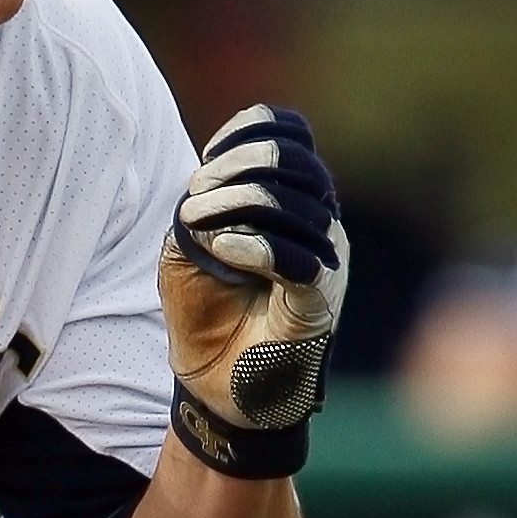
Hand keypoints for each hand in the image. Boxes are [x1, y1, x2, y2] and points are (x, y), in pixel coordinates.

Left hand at [161, 106, 347, 440]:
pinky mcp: (318, 306)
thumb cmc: (204, 310)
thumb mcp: (189, 243)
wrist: (215, 385)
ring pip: (298, 206)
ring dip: (236, 205)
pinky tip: (221, 250)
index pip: (291, 135)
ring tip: (196, 224)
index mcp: (294, 202)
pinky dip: (255, 246)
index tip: (206, 160)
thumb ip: (203, 201)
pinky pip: (301, 261)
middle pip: (295, 163)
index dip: (249, 131)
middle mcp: (320, 227)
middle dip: (236, 167)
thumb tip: (212, 173)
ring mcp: (327, 264)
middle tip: (193, 196)